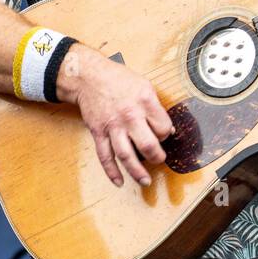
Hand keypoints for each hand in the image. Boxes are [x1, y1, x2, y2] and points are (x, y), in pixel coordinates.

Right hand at [56, 44, 172, 186]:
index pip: (164, 127)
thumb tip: (167, 130)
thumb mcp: (145, 86)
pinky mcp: (98, 132)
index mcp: (145, 101)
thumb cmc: (118, 79)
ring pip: (127, 155)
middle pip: (148, 145)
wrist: (89, 76)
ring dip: (137, 172)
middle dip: (157, 157)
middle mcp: (129, 115)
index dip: (166, 134)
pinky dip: (112, 172)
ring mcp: (113, 126)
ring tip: (145, 181)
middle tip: (159, 160)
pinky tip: (119, 181)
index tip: (163, 135)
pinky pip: (105, 156)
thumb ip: (156, 108)